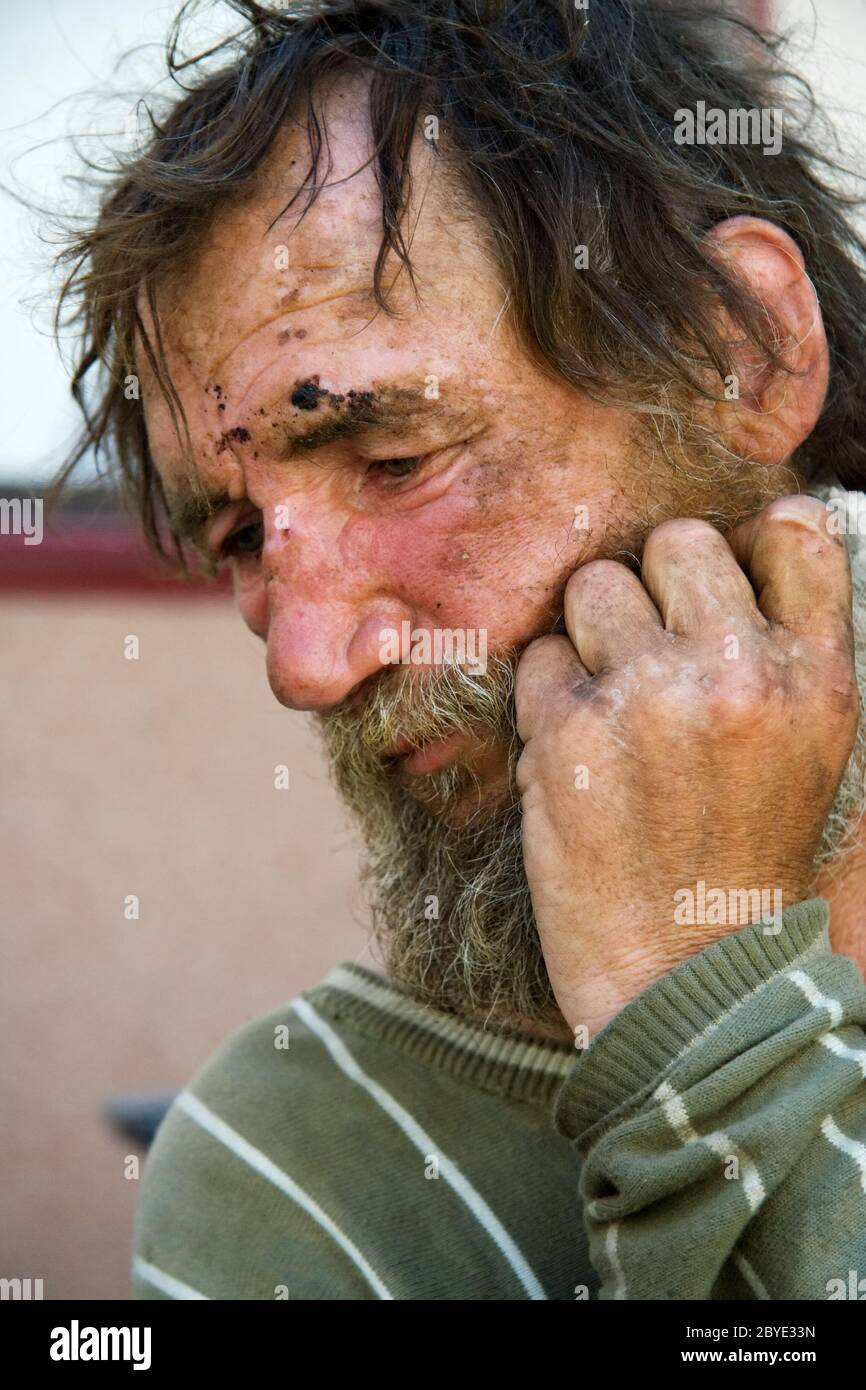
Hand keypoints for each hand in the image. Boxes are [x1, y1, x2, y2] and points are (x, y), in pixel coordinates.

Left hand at [515, 496, 858, 1035]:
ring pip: (594, 586)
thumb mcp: (810, 755)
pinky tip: (577, 752)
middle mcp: (741, 673)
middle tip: (652, 654)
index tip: (720, 583)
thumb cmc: (746, 867)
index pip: (794, 532)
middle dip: (656, 588)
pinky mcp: (569, 733)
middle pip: (678, 542)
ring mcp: (651, 696)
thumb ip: (783, 656)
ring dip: (592, 637)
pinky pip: (540, 657)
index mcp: (819, 678)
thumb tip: (748, 548)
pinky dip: (549, 695)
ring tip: (612, 706)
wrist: (691, 984)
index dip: (748, 544)